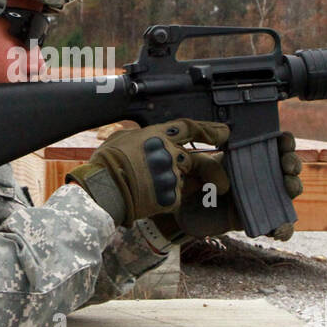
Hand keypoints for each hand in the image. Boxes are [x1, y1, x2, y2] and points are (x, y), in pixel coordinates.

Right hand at [67, 119, 229, 224]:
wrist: (103, 191)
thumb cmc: (107, 163)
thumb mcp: (122, 137)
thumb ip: (142, 135)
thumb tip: (146, 134)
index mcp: (157, 135)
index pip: (191, 128)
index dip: (210, 130)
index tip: (224, 133)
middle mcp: (169, 154)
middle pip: (199, 159)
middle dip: (210, 167)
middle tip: (219, 176)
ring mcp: (172, 176)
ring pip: (187, 180)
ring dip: (178, 184)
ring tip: (159, 189)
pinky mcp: (172, 198)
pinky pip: (177, 196)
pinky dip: (168, 197)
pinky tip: (151, 198)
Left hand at [163, 132, 303, 239]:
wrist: (181, 210)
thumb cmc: (190, 181)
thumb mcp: (197, 167)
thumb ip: (210, 164)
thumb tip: (225, 168)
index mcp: (248, 155)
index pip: (275, 145)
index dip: (285, 142)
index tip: (283, 142)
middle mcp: (259, 175)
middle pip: (288, 166)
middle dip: (293, 164)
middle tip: (286, 167)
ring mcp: (260, 197)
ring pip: (288, 193)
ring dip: (294, 188)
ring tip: (287, 189)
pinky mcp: (257, 220)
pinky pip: (277, 225)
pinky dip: (283, 229)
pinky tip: (277, 230)